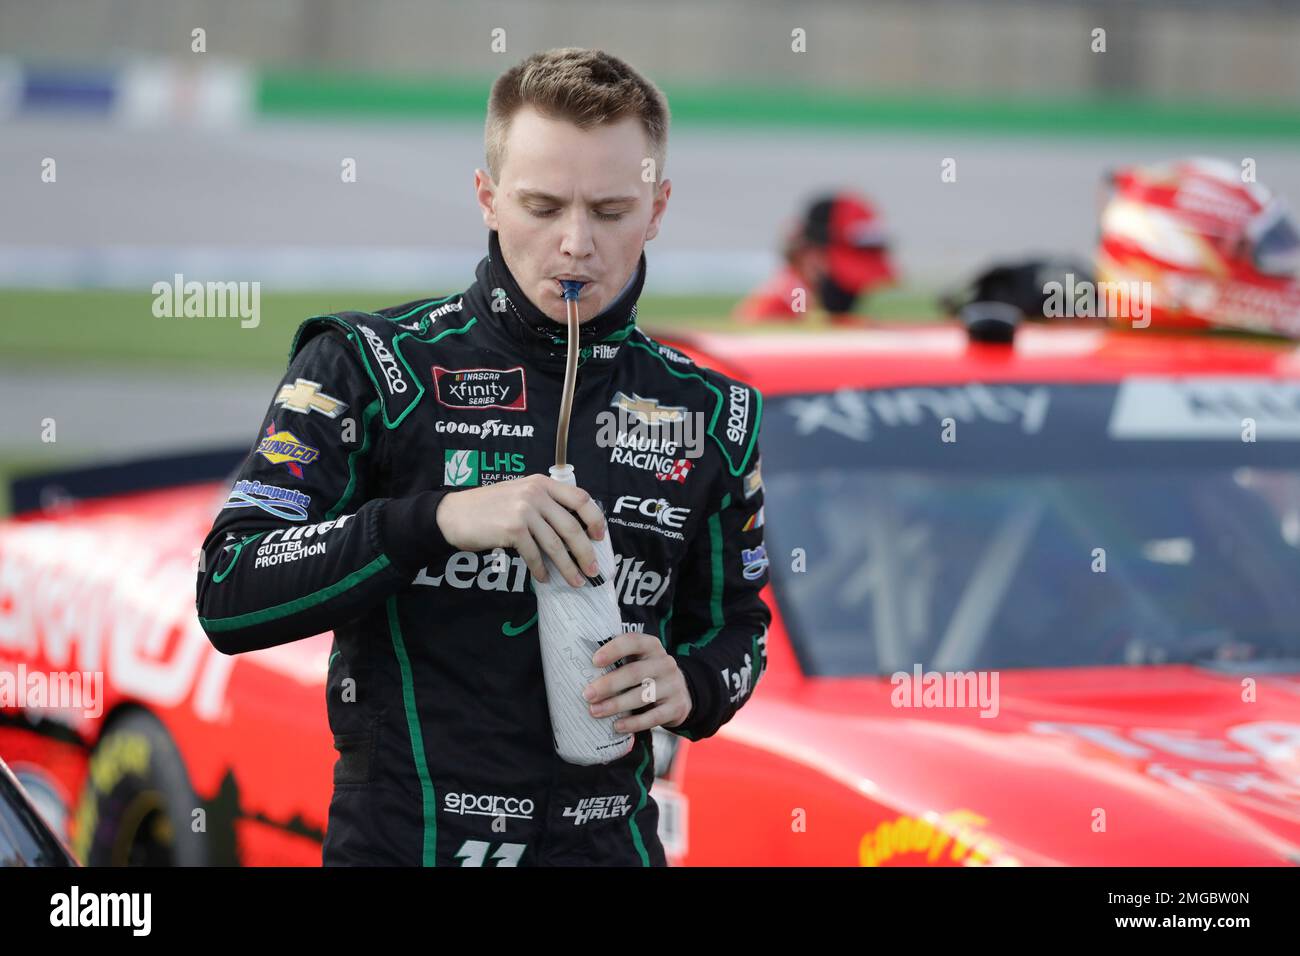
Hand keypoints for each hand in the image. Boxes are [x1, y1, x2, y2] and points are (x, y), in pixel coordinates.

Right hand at [435, 474, 605, 586]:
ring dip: (567, 567)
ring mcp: (524, 510)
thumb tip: (572, 530)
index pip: (581, 498)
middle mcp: (535, 493)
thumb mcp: (519, 494)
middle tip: (592, 570)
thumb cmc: (488, 508)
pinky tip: (544, 579)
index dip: (594, 518)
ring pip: (555, 544)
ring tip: (575, 581)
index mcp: (542, 483)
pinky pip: (534, 554)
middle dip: (585, 552)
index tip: (600, 537)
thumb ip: (544, 503)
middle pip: (571, 526)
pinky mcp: (512, 529)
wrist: (453, 514)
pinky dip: (541, 570)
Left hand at [583, 632, 692, 733]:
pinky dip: (634, 723)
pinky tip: (617, 726)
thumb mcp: (639, 660)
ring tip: (595, 711)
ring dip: (616, 705)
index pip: (633, 641)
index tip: (594, 661)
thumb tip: (576, 670)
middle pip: (635, 672)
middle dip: (609, 684)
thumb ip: (618, 661)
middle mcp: (665, 663)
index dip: (613, 650)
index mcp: (651, 646)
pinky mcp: (677, 707)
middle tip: (587, 694)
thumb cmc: (647, 675)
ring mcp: (673, 685)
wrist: (680, 694)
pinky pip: (653, 717)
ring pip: (643, 696)